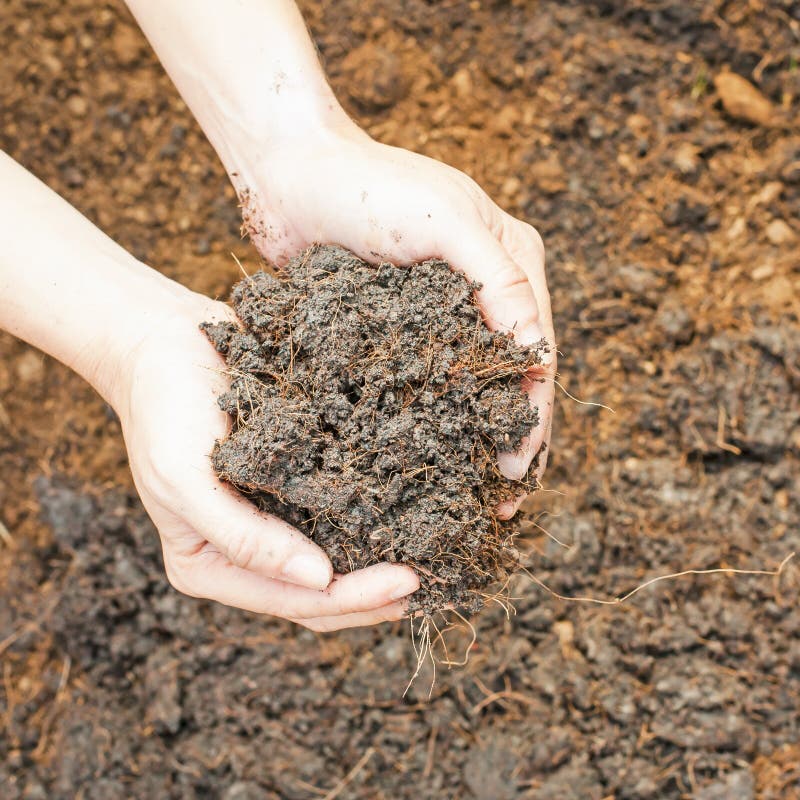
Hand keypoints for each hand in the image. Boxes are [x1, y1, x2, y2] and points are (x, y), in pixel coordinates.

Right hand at [114, 294, 419, 630]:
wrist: (166, 341)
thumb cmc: (165, 410)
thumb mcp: (185, 480)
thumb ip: (242, 538)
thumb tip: (318, 581)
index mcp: (213, 565)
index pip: (295, 601)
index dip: (353, 598)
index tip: (409, 582)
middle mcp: (248, 552)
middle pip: (322, 591)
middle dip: (374, 593)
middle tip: (432, 578)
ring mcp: (273, 518)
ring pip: (336, 557)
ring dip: (380, 561)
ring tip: (435, 557)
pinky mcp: (294, 482)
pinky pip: (339, 509)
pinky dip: (373, 516)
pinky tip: (413, 510)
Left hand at [238, 127, 555, 512]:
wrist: (290, 173)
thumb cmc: (370, 186)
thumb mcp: (448, 222)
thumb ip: (500, 279)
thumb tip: (537, 352)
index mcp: (513, 265)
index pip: (537, 356)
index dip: (532, 420)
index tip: (513, 475)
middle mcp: (486, 295)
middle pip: (511, 383)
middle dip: (510, 444)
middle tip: (499, 506)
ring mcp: (442, 315)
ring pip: (471, 392)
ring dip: (474, 443)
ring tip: (468, 499)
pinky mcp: (399, 330)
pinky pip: (426, 385)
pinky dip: (433, 423)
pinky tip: (425, 462)